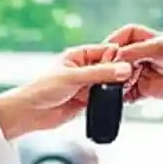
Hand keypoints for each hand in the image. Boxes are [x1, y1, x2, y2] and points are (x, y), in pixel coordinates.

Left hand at [0, 43, 132, 139]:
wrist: (30, 113)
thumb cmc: (43, 89)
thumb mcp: (74, 77)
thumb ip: (100, 73)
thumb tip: (124, 68)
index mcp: (78, 55)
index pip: (105, 50)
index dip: (119, 56)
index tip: (132, 63)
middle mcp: (83, 68)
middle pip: (109, 67)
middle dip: (119, 72)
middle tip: (133, 78)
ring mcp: (85, 85)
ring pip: (108, 83)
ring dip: (116, 87)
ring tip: (127, 90)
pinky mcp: (86, 100)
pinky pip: (103, 98)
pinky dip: (110, 99)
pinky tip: (118, 100)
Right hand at [104, 24, 162, 111]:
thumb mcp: (159, 48)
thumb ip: (136, 50)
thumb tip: (116, 57)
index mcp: (133, 36)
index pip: (114, 40)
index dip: (110, 49)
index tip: (108, 59)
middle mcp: (128, 53)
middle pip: (110, 60)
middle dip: (112, 68)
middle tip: (117, 75)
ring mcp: (128, 70)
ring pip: (112, 76)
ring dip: (116, 82)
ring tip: (128, 84)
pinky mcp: (130, 87)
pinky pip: (120, 92)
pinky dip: (122, 94)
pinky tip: (129, 94)